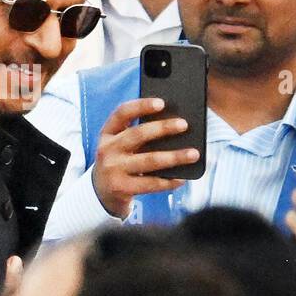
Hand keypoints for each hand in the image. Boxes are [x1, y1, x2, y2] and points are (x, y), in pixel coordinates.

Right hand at [91, 97, 195, 218]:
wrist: (101, 192)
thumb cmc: (119, 162)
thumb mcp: (119, 145)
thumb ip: (137, 135)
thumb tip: (172, 126)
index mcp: (107, 133)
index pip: (122, 113)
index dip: (141, 106)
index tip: (162, 102)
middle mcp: (107, 150)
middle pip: (138, 134)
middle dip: (163, 128)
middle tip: (184, 125)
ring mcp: (113, 170)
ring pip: (149, 160)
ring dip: (174, 157)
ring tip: (193, 153)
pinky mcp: (122, 188)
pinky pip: (151, 183)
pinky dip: (169, 181)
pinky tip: (182, 178)